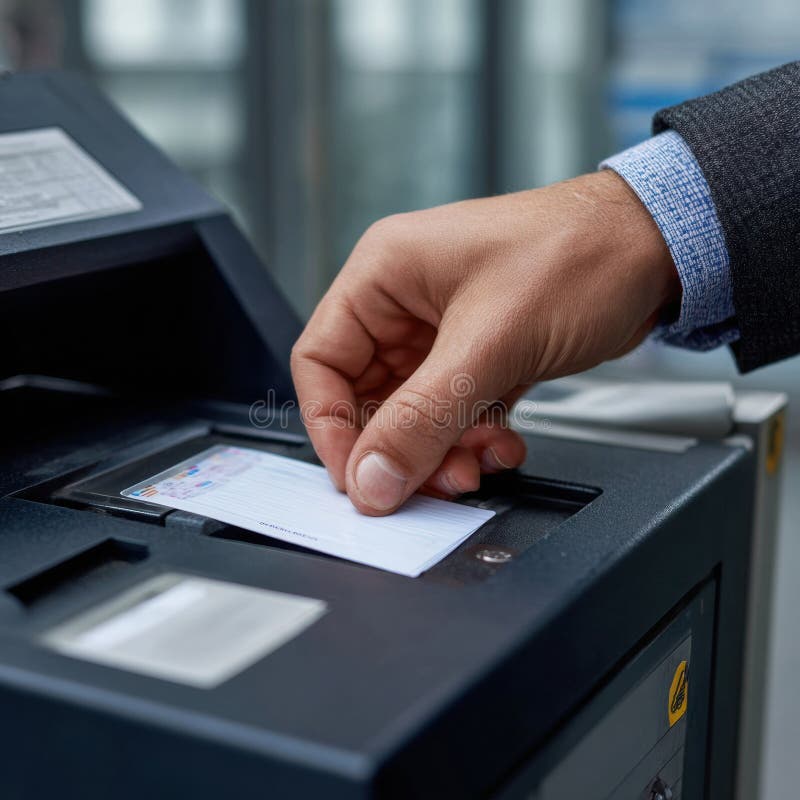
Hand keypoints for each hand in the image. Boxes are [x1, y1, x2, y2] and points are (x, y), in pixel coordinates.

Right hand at [291, 170, 678, 514]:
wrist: (658, 250)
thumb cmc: (579, 253)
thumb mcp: (491, 342)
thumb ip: (423, 418)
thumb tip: (371, 478)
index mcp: (386, 274)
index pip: (321, 361)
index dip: (332, 425)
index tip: (359, 476)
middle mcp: (406, 303)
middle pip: (368, 397)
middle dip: (399, 448)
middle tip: (432, 480)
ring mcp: (444, 332)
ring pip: (413, 414)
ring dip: (441, 450)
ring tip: (478, 462)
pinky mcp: (479, 356)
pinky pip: (454, 413)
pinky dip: (472, 439)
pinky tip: (502, 443)